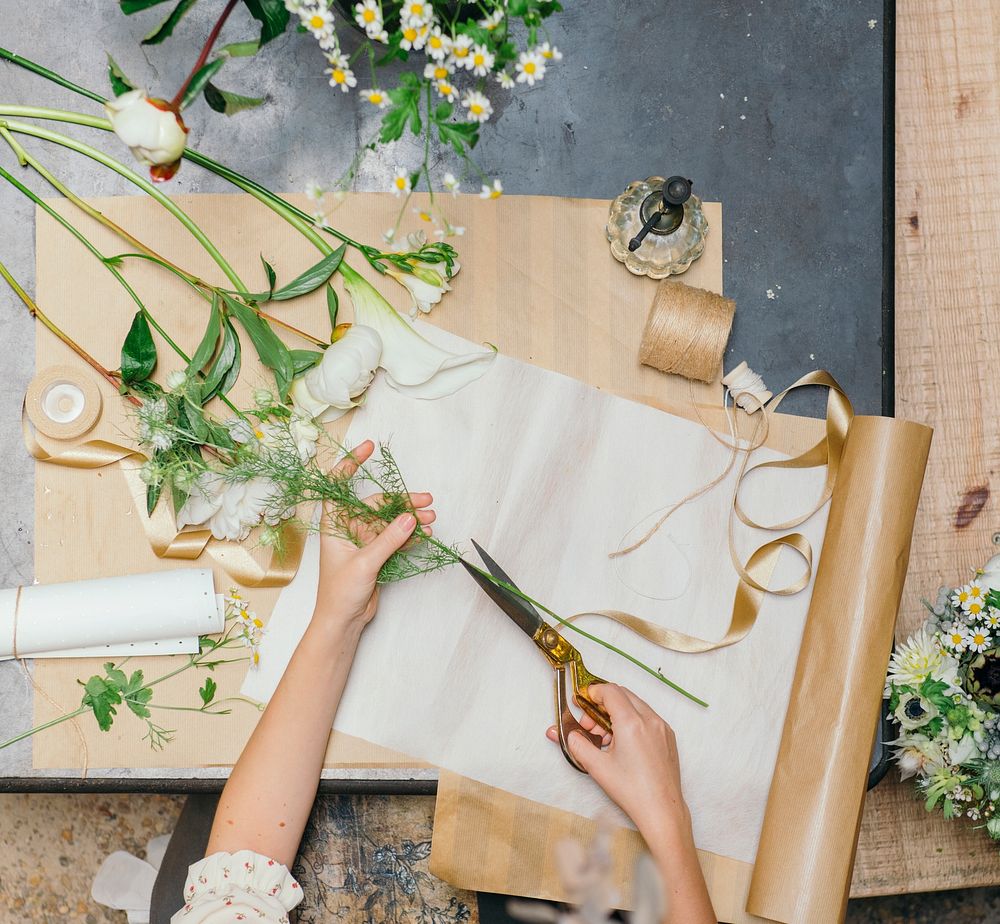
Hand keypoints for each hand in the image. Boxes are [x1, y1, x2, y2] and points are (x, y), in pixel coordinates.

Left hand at [313, 440, 435, 630]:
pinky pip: (396, 537)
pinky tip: (424, 533)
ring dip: (410, 519)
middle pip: (377, 504)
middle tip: (426, 500)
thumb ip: (389, 540)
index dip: (351, 464)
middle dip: (402, 501)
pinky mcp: (377, 554)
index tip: (368, 448)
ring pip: (390, 521)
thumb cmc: (339, 594)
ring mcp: (364, 541)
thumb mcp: (365, 563)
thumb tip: (409, 517)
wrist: (342, 622)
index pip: (339, 486)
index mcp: (335, 524)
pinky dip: (410, 534)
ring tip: (431, 518)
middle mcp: (349, 528)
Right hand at [545, 683, 690, 845]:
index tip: (583, 701)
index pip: (610, 691)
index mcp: (632, 723)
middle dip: (603, 704)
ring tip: (605, 737)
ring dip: (617, 712)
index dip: (593, 693)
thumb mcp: (597, 767)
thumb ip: (577, 744)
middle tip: (590, 724)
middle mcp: (650, 720)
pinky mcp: (668, 737)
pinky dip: (632, 721)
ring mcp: (662, 728)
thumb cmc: (633, 792)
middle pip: (623, 694)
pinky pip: (647, 717)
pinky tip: (622, 743)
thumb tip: (566, 734)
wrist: (662, 811)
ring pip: (636, 705)